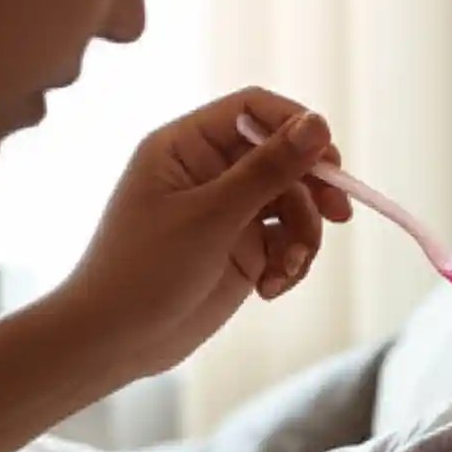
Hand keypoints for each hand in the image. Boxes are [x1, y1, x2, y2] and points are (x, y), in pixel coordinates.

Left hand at [55, 87, 351, 377]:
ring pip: (293, 204)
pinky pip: (286, 242)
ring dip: (303, 237)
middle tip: (338, 214)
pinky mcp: (241, 250)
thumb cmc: (144, 270)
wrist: (114, 341)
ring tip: (288, 270)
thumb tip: (318, 125)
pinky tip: (270, 289)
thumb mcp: (211, 216)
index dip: (297, 126)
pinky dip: (290, 264)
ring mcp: (227, 211)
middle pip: (284, 158)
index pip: (255, 110)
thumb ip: (267, 170)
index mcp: (188, 145)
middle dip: (312, 189)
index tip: (330, 160)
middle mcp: (210, 171)